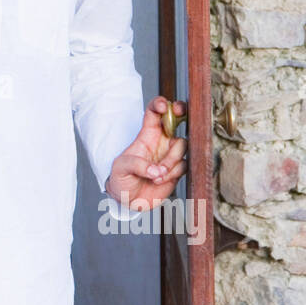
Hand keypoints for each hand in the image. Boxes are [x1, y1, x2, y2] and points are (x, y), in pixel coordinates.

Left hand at [105, 96, 187, 210]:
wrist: (128, 200)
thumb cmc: (121, 179)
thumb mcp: (121, 168)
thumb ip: (137, 165)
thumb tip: (156, 170)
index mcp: (146, 135)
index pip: (154, 113)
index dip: (160, 104)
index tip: (164, 106)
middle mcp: (161, 142)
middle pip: (177, 120)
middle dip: (182, 112)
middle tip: (181, 112)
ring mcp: (170, 155)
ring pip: (182, 146)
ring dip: (170, 161)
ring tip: (155, 175)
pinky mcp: (177, 170)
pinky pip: (184, 165)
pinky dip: (173, 174)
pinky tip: (159, 180)